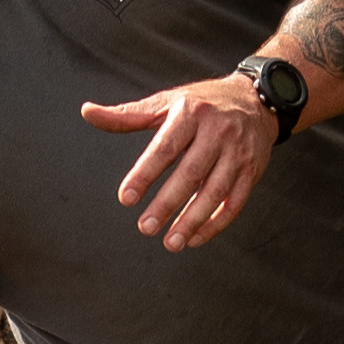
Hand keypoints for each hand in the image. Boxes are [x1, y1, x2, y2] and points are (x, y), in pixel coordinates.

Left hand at [79, 76, 277, 250]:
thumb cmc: (201, 104)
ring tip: (170, 243)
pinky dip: (216, 223)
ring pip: (215, 192)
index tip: (125, 199)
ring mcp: (238, 153)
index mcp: (191, 113)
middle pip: (191, 173)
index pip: (165, 148)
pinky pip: (235, 202)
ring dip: (192, 220)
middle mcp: (218, 132)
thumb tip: (87, 112)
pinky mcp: (252, 171)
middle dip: (167, 204)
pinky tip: (194, 238)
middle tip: (145, 228)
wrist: (256, 100)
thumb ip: (127, 115)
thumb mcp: (166, 103)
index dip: (145, 174)